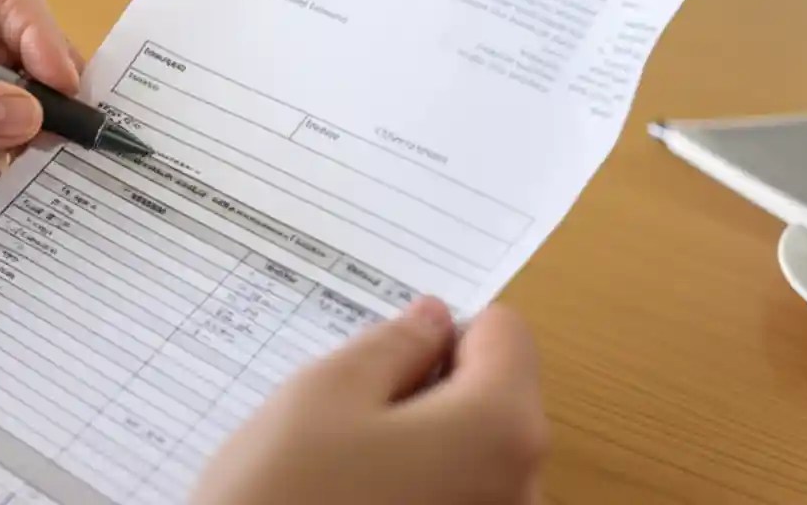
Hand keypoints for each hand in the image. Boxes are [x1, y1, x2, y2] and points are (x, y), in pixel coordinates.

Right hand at [191, 298, 546, 504]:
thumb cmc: (285, 495)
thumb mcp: (324, 392)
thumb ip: (393, 345)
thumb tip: (432, 320)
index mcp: (499, 426)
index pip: (504, 334)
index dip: (443, 330)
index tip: (384, 359)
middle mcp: (522, 487)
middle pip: (496, 398)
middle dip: (430, 391)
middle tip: (348, 418)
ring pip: (471, 455)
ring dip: (419, 447)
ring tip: (344, 471)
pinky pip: (455, 498)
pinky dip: (415, 492)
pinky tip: (355, 502)